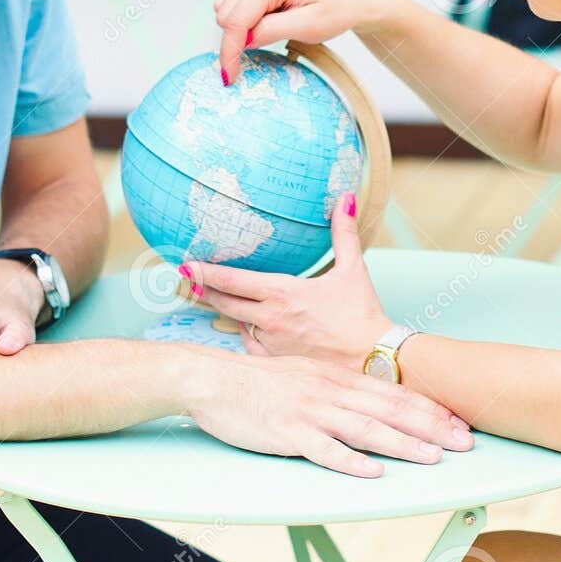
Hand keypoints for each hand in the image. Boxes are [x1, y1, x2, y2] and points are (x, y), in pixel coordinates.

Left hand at [182, 192, 387, 369]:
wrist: (373, 358)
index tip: (187, 265)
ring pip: (237, 325)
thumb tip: (344, 199)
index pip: (232, 280)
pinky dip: (247, 335)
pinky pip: (251, 347)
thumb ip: (343, 233)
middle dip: (205, 290)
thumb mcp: (352, 269)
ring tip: (213, 299)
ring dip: (226, 312)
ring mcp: (272, 343)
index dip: (205, 272)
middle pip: (224, 303)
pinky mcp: (278, 363)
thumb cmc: (362, 314)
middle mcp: (271, 319)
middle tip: (189, 280)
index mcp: (283, 293)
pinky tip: (248, 326)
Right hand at [189, 353, 472, 477]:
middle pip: (390, 410)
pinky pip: (325, 450)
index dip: (429, 409)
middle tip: (464, 442)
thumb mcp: (305, 373)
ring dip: (403, 444)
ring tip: (433, 458)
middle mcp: (330, 391)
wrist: (212, 378)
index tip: (457, 422)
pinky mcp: (288, 433)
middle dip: (432, 427)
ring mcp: (310, 412)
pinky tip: (373, 472)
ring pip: (366, 429)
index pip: (393, 393)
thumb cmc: (257, 381)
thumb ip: (337, 387)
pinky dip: (351, 462)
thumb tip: (367, 400)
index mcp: (336, 377)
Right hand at [215, 0, 399, 82]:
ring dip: (242, 29)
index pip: (234, 20)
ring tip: (277, 29)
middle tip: (268, 47)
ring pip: (226, 10)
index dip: (229, 51)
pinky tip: (271, 21)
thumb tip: (242, 40)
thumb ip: (271, 31)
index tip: (229, 77)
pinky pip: (235, 6)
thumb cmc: (339, 8)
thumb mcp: (309, 27)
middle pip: (225, 15)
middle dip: (238, 39)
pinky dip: (246, 21)